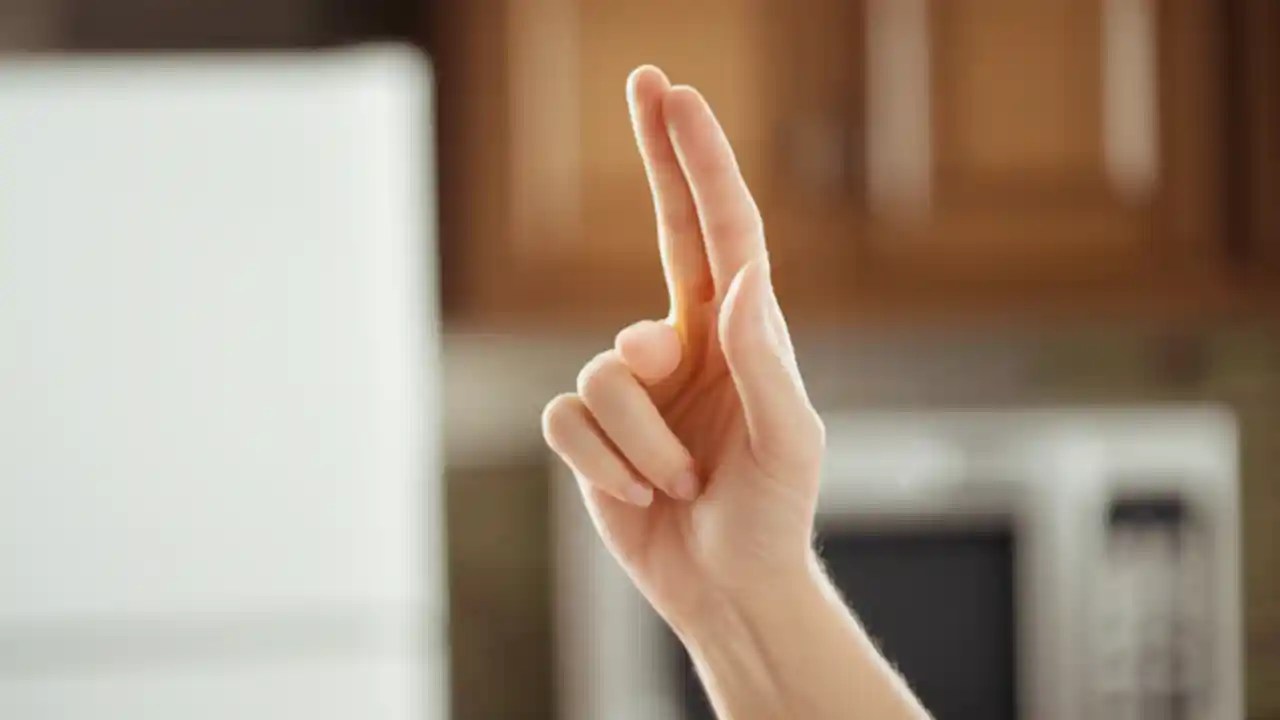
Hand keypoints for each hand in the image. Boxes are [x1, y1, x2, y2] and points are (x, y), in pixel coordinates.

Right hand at [541, 66, 824, 631]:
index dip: (699, 163)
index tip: (675, 95)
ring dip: (645, 446)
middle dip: (658, 157)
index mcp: (740, 335)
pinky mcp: (588, 429)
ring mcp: (633, 383)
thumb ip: (763, 360)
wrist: (727, 586)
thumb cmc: (771, 515)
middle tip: (646, 78)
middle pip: (665, 231)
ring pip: (604, 374)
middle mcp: (685, 341)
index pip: (723, 232)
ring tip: (682, 487)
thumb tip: (744, 273)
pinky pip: (567, 418)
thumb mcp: (787, 443)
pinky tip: (639, 496)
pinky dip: (606, 466)